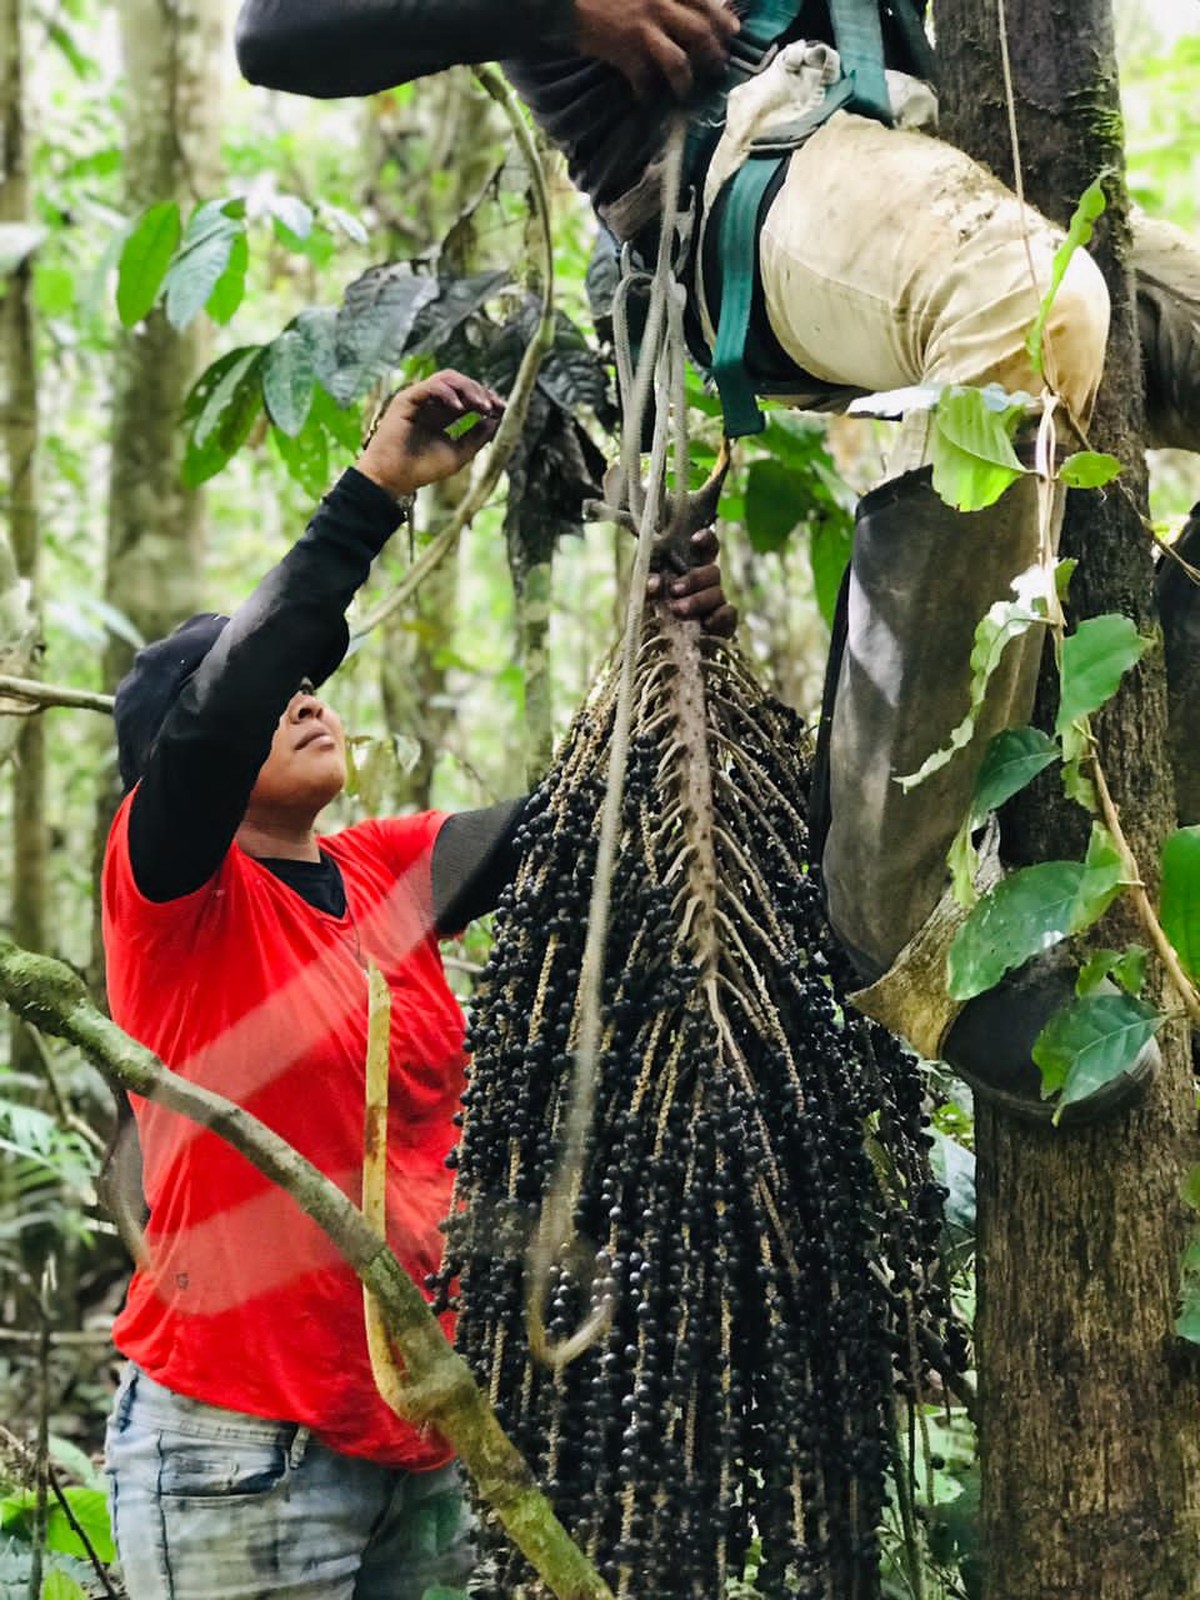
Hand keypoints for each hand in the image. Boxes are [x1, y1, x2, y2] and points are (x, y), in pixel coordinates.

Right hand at [355, 371, 504, 499]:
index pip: (468, 397)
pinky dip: (448, 393)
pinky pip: (431, 386)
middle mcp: (432, 403)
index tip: (502, 408)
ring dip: (468, 388)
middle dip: (480, 392)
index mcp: (443, 415)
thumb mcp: (459, 454)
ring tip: (481, 405)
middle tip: (494, 405)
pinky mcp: (406, 399)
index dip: (486, 398)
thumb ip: (477, 437)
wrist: (394, 480)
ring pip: (447, 378)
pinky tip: (460, 408)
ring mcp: (419, 399)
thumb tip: (496, 420)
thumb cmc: (422, 469)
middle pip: (461, 384)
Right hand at [574, 0, 738, 100]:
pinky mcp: (625, 51)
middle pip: (702, 35)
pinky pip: (645, 80)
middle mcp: (661, 3)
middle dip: (714, 56)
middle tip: (717, 69)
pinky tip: (645, 99)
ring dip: (685, 83)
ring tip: (685, 92)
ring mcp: (644, 29)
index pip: (707, 2)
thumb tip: (687, 11)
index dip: (724, 20)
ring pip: (680, 63)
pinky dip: (646, 94)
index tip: (733, 33)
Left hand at [647, 528, 737, 636]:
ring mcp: (718, 605)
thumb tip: (655, 583)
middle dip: (694, 579)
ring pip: (717, 593)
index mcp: (692, 570)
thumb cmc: (655, 617)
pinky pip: (729, 614)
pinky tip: (705, 623)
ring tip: (677, 610)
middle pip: (713, 571)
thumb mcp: (646, 597)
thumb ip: (649, 585)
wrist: (661, 653)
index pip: (707, 549)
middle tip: (674, 590)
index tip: (694, 540)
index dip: (706, 540)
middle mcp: (708, 585)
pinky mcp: (724, 625)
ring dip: (697, 600)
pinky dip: (719, 617)